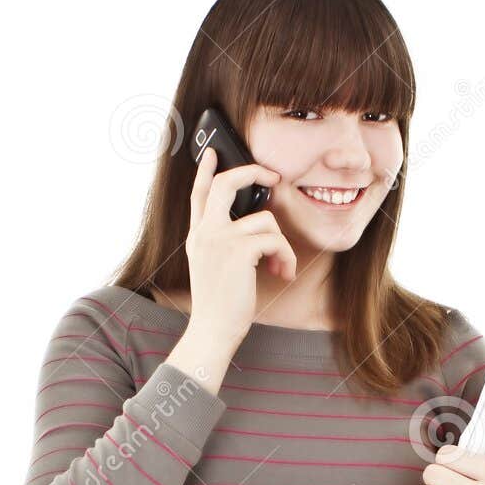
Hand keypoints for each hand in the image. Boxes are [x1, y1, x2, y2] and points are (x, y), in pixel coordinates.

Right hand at [183, 144, 296, 349]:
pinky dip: (286, 257)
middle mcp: (204, 232)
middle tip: (273, 176)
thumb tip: (256, 224)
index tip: (212, 153)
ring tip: (282, 267)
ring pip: (265, 219)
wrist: (212, 331)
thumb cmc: (219, 306)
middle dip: (253, 173)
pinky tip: (283, 274)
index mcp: (197, 236)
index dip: (205, 171)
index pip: (198, 194)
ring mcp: (220, 239)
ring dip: (282, 245)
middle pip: (226, 184)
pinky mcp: (239, 251)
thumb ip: (223, 243)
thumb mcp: (213, 267)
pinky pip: (275, 240)